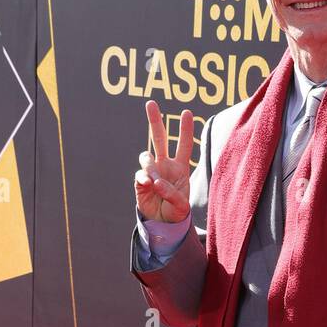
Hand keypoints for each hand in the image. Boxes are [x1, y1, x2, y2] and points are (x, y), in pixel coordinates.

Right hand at [134, 101, 193, 223]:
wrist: (162, 223)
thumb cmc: (176, 210)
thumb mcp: (180, 204)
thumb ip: (171, 192)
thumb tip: (155, 181)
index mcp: (180, 167)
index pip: (184, 145)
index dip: (185, 130)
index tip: (186, 113)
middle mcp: (164, 165)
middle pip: (159, 138)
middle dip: (155, 121)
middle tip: (150, 103)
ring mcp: (151, 171)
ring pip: (146, 156)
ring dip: (150, 166)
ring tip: (154, 182)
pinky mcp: (141, 182)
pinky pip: (140, 174)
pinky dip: (143, 178)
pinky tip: (147, 184)